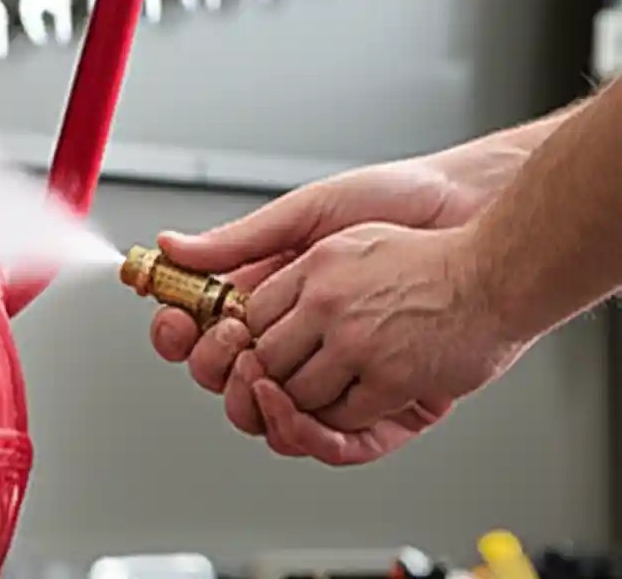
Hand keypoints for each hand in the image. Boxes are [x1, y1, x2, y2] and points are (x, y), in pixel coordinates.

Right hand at [149, 158, 470, 433]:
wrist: (469, 211)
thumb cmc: (395, 200)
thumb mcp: (307, 214)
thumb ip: (240, 241)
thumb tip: (172, 246)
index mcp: (273, 298)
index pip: (204, 331)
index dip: (178, 333)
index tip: (175, 319)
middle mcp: (300, 342)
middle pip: (228, 382)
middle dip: (215, 369)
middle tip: (232, 340)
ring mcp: (338, 376)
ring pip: (270, 418)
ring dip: (253, 404)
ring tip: (264, 371)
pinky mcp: (381, 402)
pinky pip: (332, 441)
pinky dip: (306, 433)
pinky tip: (296, 408)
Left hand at [242, 222, 531, 464]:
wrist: (500, 271)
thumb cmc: (434, 255)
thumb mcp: (353, 237)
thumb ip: (299, 264)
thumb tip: (245, 293)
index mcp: (316, 266)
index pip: (252, 314)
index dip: (255, 338)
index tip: (265, 347)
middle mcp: (328, 302)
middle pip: (266, 359)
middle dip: (273, 377)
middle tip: (287, 381)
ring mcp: (357, 342)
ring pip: (298, 395)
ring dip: (309, 404)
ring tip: (331, 390)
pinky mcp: (391, 377)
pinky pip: (344, 417)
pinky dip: (347, 419)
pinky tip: (362, 400)